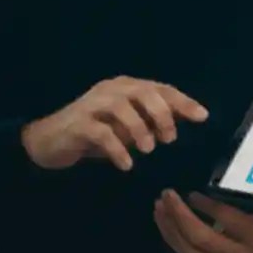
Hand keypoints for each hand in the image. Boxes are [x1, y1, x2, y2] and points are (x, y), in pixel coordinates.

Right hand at [21, 76, 207, 170]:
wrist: (49, 142)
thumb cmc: (94, 133)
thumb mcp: (126, 126)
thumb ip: (150, 121)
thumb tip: (181, 121)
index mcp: (126, 87)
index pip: (160, 88)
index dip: (182, 101)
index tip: (203, 116)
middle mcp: (110, 90)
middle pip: (143, 92)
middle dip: (161, 114)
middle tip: (169, 138)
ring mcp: (92, 105)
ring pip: (121, 107)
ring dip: (139, 129)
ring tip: (148, 150)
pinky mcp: (78, 124)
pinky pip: (101, 134)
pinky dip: (117, 149)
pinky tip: (126, 164)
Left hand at [154, 190, 252, 252]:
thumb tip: (245, 193)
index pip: (228, 222)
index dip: (208, 207)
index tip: (191, 194)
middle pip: (201, 238)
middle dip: (180, 215)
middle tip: (167, 194)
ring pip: (188, 250)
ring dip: (169, 227)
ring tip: (158, 206)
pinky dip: (172, 238)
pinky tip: (163, 222)